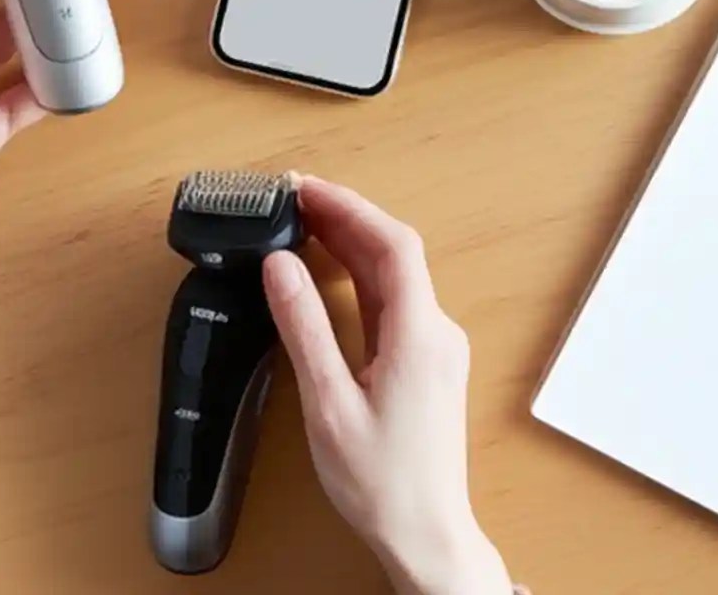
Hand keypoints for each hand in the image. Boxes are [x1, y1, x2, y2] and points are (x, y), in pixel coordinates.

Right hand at [263, 177, 513, 594]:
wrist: (425, 530)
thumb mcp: (328, 403)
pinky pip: (395, 301)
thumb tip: (281, 267)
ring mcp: (436, 346)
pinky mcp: (428, 361)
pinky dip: (361, 277)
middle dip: (345, 218)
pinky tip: (331, 274)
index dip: (349, 206)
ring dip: (352, 246)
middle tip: (294, 200)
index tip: (306, 188)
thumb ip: (305, 328)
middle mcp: (437, 331)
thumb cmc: (380, 480)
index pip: (392, 244)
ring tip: (304, 224)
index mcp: (418, 334)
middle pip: (395, 254)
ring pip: (396, 277)